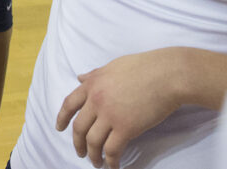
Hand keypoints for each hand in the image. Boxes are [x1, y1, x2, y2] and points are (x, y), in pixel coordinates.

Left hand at [55, 49, 185, 168]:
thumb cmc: (143, 67)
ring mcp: (110, 115)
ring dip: (92, 156)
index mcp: (92, 84)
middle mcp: (96, 100)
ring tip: (96, 163)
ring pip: (92, 142)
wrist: (166, 74)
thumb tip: (80, 77)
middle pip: (79, 127)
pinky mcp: (126, 128)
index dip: (62, 118)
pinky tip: (113, 166)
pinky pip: (112, 150)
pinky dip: (110, 161)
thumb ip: (94, 74)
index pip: (69, 104)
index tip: (59, 128)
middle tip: (80, 152)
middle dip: (77, 143)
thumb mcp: (112, 66)